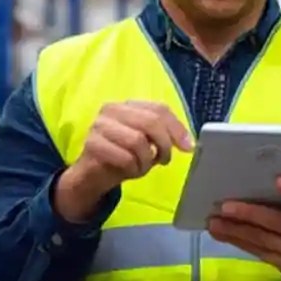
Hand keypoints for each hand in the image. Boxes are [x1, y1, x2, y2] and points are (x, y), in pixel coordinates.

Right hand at [56, 101, 191, 221]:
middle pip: (150, 121)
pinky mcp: (92, 144)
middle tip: (164, 159)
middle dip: (164, 144)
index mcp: (128, 104)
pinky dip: (132, 168)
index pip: (159, 109)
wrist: (93, 175)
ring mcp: (99, 125)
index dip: (177, 128)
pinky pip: (123, 157)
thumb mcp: (148, 144)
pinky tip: (130, 170)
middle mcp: (112, 109)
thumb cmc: (123, 156)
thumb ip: (165, 136)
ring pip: (137, 140)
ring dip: (145, 160)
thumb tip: (188, 143)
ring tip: (142, 166)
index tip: (188, 147)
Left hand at [208, 177, 280, 280]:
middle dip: (249, 214)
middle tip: (225, 206)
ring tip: (214, 221)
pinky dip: (237, 241)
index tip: (277, 180)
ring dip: (235, 230)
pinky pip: (257, 252)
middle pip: (278, 223)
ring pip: (262, 240)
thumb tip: (263, 177)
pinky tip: (221, 233)